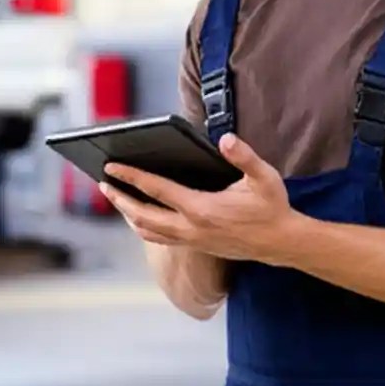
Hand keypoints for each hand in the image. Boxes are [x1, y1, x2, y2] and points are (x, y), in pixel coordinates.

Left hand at [101, 133, 298, 264]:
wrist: (281, 243)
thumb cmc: (272, 207)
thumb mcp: (264, 177)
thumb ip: (244, 157)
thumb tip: (225, 139)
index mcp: (202, 208)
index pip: (156, 190)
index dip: (131, 177)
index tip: (111, 166)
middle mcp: (191, 228)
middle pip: (143, 215)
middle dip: (120, 198)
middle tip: (102, 183)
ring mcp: (192, 240)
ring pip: (148, 231)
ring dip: (129, 214)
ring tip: (115, 198)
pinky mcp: (196, 246)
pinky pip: (160, 238)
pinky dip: (144, 226)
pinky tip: (140, 215)